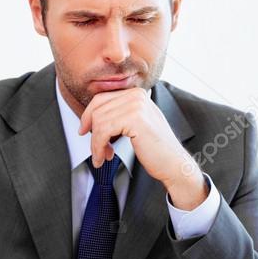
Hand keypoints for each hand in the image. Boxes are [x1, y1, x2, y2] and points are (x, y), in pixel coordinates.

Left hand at [78, 87, 207, 209]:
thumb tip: (91, 117)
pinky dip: (99, 147)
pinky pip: (103, 131)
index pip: (101, 98)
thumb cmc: (155, 149)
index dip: (88, 116)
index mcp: (137, 94)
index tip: (84, 131)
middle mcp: (137, 95)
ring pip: (98, 122)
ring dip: (95, 144)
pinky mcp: (134, 119)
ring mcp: (136, 105)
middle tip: (95, 149)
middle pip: (97, 108)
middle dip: (91, 131)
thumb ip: (119, 115)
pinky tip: (104, 158)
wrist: (174, 164)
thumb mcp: (135, 125)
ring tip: (102, 157)